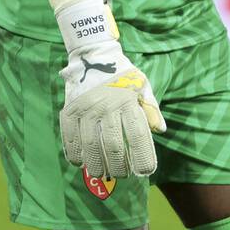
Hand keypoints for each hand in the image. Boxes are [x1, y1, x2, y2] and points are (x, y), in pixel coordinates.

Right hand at [59, 42, 165, 177]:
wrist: (95, 53)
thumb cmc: (123, 75)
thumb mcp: (142, 86)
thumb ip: (151, 109)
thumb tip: (161, 130)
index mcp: (128, 101)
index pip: (138, 134)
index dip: (143, 156)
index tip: (146, 171)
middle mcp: (107, 105)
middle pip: (113, 144)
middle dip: (119, 165)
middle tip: (123, 175)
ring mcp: (87, 107)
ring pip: (91, 143)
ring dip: (96, 164)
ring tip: (102, 174)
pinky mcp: (70, 108)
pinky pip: (69, 135)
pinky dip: (73, 152)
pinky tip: (80, 163)